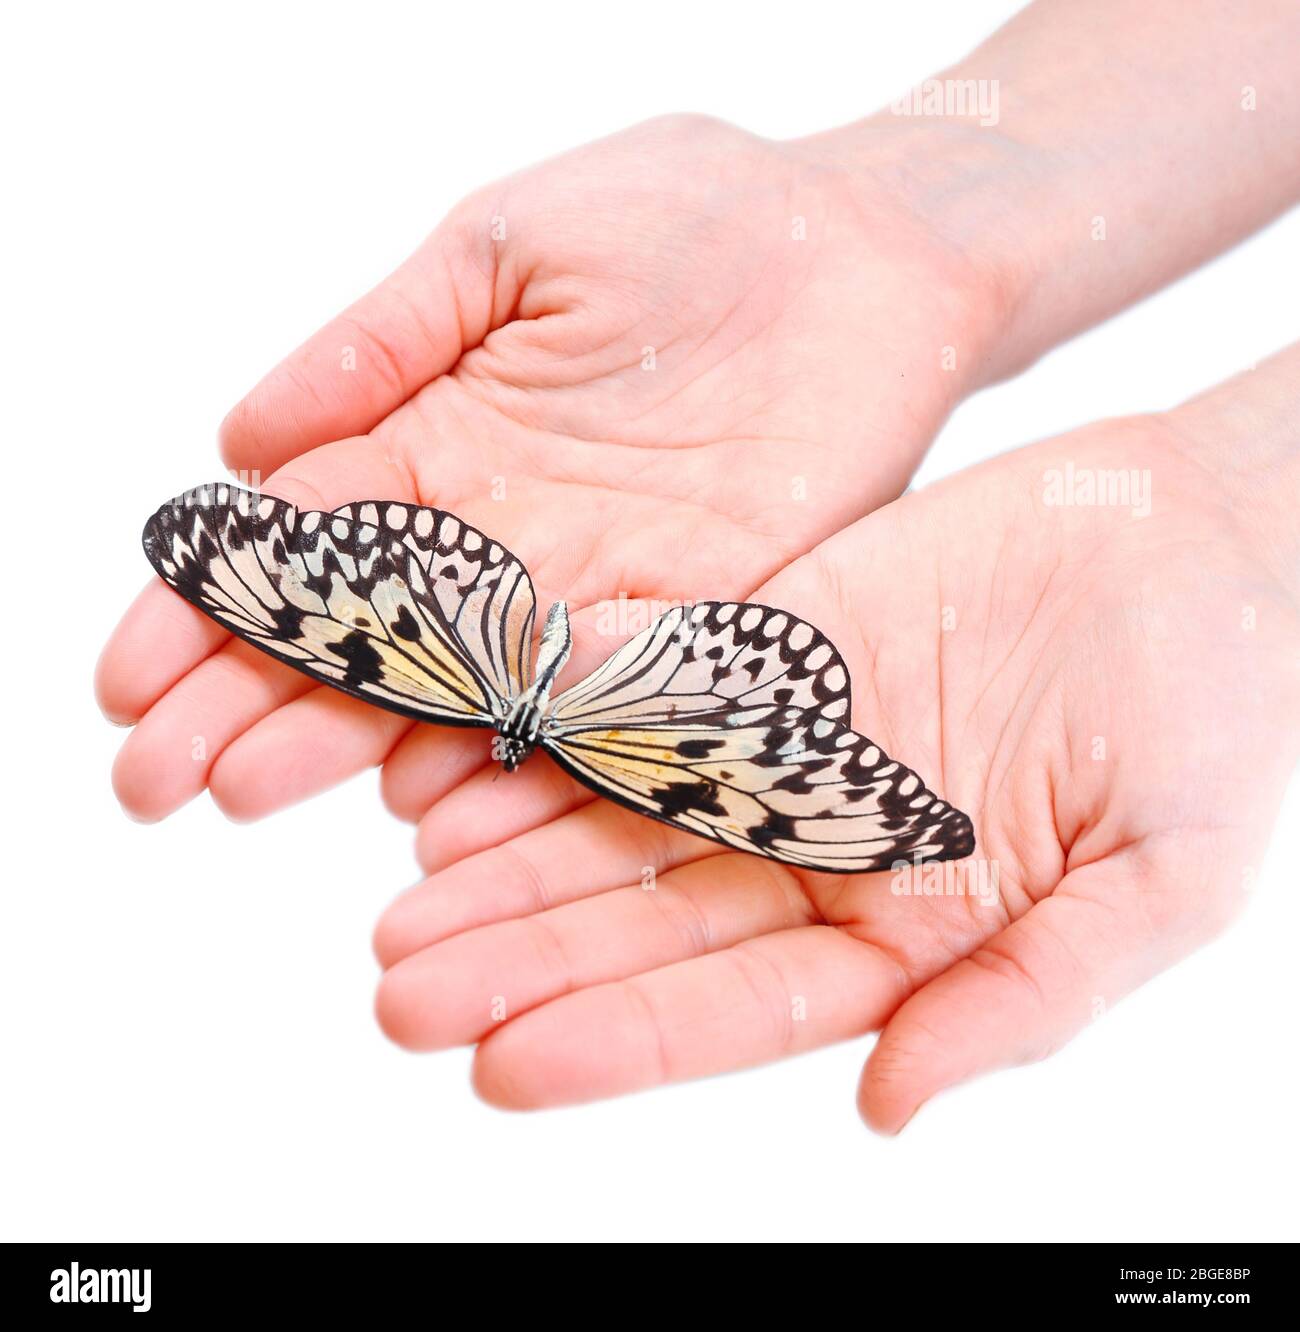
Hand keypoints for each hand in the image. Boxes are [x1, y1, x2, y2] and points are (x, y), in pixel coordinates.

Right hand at [96, 114, 1005, 822]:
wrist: (861, 244)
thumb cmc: (688, 217)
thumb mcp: (503, 249)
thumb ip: (380, 342)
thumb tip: (237, 441)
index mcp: (443, 443)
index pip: (303, 544)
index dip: (210, 608)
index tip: (124, 678)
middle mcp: (506, 537)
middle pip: (360, 636)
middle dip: (248, 702)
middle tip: (150, 779)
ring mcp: (599, 585)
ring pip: (457, 684)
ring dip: (350, 739)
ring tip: (249, 791)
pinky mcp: (702, 616)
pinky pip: (599, 695)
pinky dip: (518, 746)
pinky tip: (428, 796)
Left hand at [369, 379, 1299, 1128]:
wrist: (1202, 549)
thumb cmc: (1211, 722)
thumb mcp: (1153, 888)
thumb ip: (1024, 1000)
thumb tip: (893, 1108)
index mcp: (902, 930)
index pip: (736, 1004)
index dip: (621, 1037)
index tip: (505, 1068)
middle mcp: (818, 845)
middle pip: (646, 915)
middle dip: (526, 956)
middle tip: (404, 989)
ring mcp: (781, 743)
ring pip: (622, 809)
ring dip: (514, 853)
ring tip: (406, 895)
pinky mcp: (767, 642)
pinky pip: (649, 685)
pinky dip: (565, 718)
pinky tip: (473, 754)